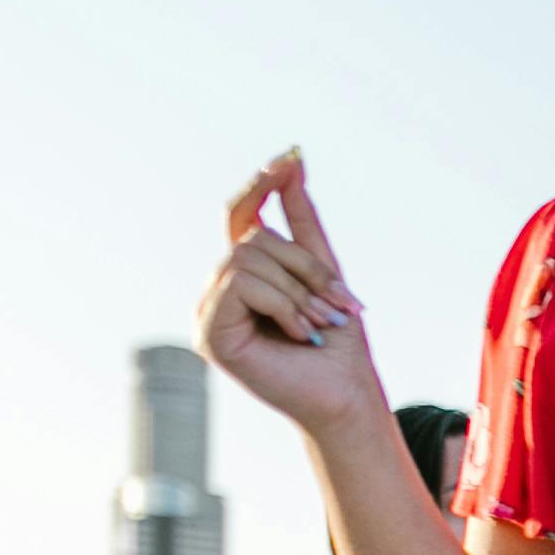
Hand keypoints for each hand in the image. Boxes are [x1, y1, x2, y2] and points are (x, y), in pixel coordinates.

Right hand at [201, 151, 388, 441]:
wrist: (345, 395)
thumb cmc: (337, 343)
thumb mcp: (324, 271)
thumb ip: (302, 222)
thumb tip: (291, 162)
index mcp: (246, 276)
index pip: (240, 218)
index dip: (258, 187)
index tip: (288, 159)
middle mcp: (220, 291)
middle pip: (253, 240)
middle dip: (304, 268)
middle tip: (335, 306)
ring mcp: (209, 312)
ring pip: (247, 260)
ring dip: (297, 291)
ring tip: (317, 326)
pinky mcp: (209, 334)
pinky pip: (240, 286)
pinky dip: (281, 306)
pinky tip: (298, 334)